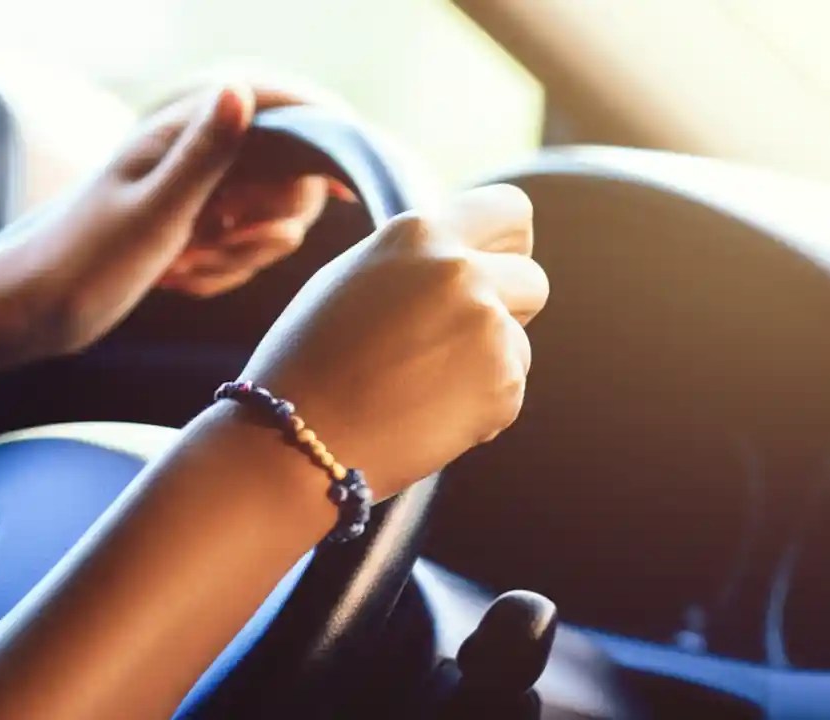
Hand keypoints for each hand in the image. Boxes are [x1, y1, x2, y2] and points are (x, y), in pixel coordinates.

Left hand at [0, 85, 323, 356]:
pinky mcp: (195, 226)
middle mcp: (197, 154)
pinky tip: (179, 280)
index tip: (347, 186)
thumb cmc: (81, 262)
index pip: (276, 106)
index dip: (323, 135)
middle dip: (264, 226)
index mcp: (184, 134)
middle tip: (216, 246)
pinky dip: (220, 271)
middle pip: (286, 175)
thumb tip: (241, 91)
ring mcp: (198, 192)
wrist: (29, 310)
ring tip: (183, 269)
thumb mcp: (152, 212)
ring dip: (237, 258)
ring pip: (268, 221)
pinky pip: (243, 249)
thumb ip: (205, 154)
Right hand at [237, 184, 548, 496]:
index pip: (511, 209)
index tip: (497, 268)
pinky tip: (424, 417)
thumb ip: (413, 261)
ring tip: (421, 388)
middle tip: (461, 342)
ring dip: (489, 365)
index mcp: (419, 233)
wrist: (296, 442)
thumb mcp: (351, 279)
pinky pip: (509, 390)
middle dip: (510, 310)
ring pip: (521, 343)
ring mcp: (487, 327)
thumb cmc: (308, 363)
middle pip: (533, 280)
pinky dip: (479, 409)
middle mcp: (460, 270)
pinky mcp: (502, 386)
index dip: (509, 245)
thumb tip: (459, 256)